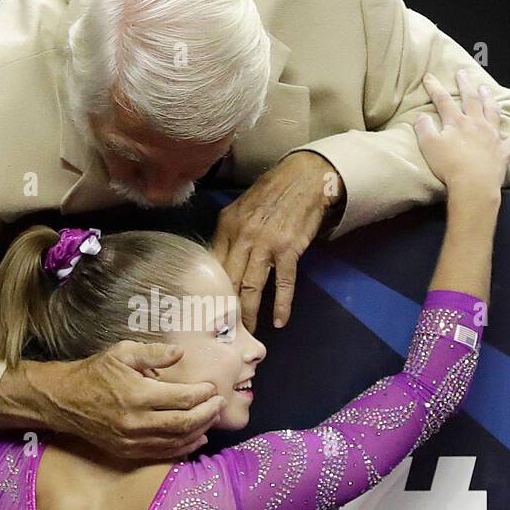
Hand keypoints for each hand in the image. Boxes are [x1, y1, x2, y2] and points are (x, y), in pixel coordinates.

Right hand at [38, 341, 226, 459]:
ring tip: (212, 418)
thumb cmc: (95, 372)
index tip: (213, 387)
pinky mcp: (127, 450)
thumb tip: (180, 353)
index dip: (203, 394)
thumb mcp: (122, 353)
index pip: (182, 398)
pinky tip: (197, 438)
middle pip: (184, 423)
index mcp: (137, 394)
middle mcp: (136, 421)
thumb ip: (153, 353)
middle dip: (208, 413)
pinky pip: (163, 453)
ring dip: (200, 430)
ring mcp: (132, 440)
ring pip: (176, 440)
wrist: (65, 400)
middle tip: (221, 403)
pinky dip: (184, 447)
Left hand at [211, 150, 342, 332]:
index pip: (213, 265)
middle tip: (222, 328)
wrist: (303, 179)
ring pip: (252, 286)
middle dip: (225, 308)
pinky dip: (281, 304)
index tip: (206, 309)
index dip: (209, 290)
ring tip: (247, 330)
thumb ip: (229, 235)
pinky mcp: (288, 249)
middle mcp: (243, 236)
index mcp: (226, 226)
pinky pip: (283, 283)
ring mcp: (266, 244)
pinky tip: (278, 321)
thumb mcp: (241, 209)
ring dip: (249, 313)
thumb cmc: (271, 194)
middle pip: (229, 280)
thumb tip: (218, 263)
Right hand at [415, 69, 509, 197]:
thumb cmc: (449, 166)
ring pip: (492, 112)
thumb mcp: (429, 146)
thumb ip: (424, 128)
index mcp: (457, 122)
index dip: (435, 88)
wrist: (473, 184)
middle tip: (463, 73)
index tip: (429, 77)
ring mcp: (492, 136)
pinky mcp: (503, 150)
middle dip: (466, 85)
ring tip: (486, 89)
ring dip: (489, 99)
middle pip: (471, 99)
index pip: (443, 101)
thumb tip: (420, 115)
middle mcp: (476, 124)